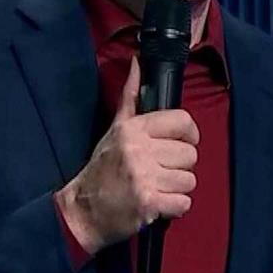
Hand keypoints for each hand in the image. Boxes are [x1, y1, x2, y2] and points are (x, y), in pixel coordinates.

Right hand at [56, 58, 198, 253]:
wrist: (82, 210)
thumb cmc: (103, 168)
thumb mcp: (115, 128)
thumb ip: (131, 96)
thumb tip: (138, 62)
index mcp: (134, 128)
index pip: (183, 121)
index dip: (189, 134)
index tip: (182, 143)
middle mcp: (139, 149)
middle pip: (190, 154)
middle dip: (179, 166)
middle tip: (160, 172)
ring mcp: (144, 176)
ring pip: (189, 180)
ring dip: (177, 189)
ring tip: (157, 188)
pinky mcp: (148, 203)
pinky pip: (184, 202)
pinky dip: (175, 207)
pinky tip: (158, 204)